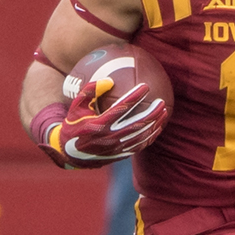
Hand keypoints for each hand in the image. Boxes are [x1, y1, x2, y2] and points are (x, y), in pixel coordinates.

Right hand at [34, 83, 165, 168]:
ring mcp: (116, 148)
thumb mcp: (76, 106)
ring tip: (164, 112)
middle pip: (136, 124)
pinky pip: (139, 145)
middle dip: (152, 113)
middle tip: (161, 101)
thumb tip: (109, 79)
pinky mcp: (120, 155)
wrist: (70, 153)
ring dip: (155, 124)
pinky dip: (150, 136)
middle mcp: (109, 138)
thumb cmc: (74, 123)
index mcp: (98, 124)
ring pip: (141, 136)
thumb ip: (89, 91)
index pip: (121, 108)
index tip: (146, 86)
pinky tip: (157, 127)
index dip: (135, 97)